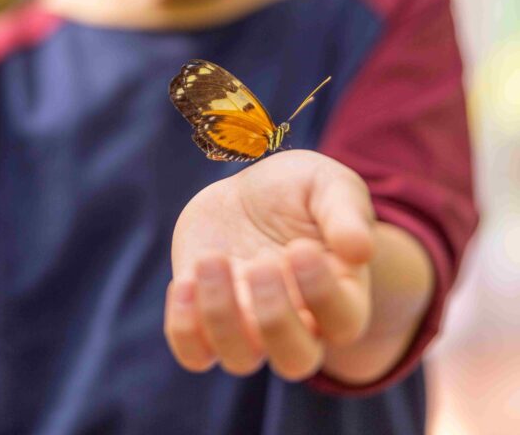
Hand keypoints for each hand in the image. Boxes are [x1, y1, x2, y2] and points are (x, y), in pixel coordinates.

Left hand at [164, 150, 375, 380]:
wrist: (251, 193)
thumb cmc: (301, 191)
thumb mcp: (329, 184)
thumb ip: (346, 212)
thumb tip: (360, 249)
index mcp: (340, 293)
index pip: (344, 322)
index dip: (322, 293)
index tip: (300, 247)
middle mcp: (299, 323)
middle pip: (295, 360)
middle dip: (274, 318)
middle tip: (260, 263)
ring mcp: (250, 326)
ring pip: (240, 359)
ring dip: (221, 317)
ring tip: (212, 260)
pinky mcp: (206, 317)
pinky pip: (194, 352)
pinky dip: (184, 328)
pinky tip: (185, 281)